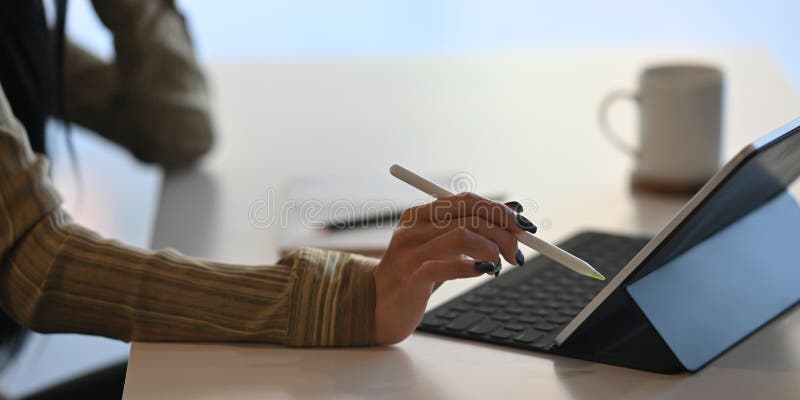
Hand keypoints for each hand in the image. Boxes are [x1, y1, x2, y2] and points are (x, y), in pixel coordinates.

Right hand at [373, 193, 526, 344]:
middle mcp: (413, 227)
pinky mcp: (411, 277)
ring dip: (491, 249)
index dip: (499, 211)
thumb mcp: (444, 247)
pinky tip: (484, 271)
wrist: (380, 306)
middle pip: (468, 216)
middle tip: (517, 254)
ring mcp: (410, 251)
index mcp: (420, 214)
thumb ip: (474, 228)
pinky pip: (446, 266)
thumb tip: (515, 210)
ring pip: (461, 235)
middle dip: (503, 232)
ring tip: (499, 266)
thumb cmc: (417, 275)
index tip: (523, 227)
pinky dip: (472, 267)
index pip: (467, 200)